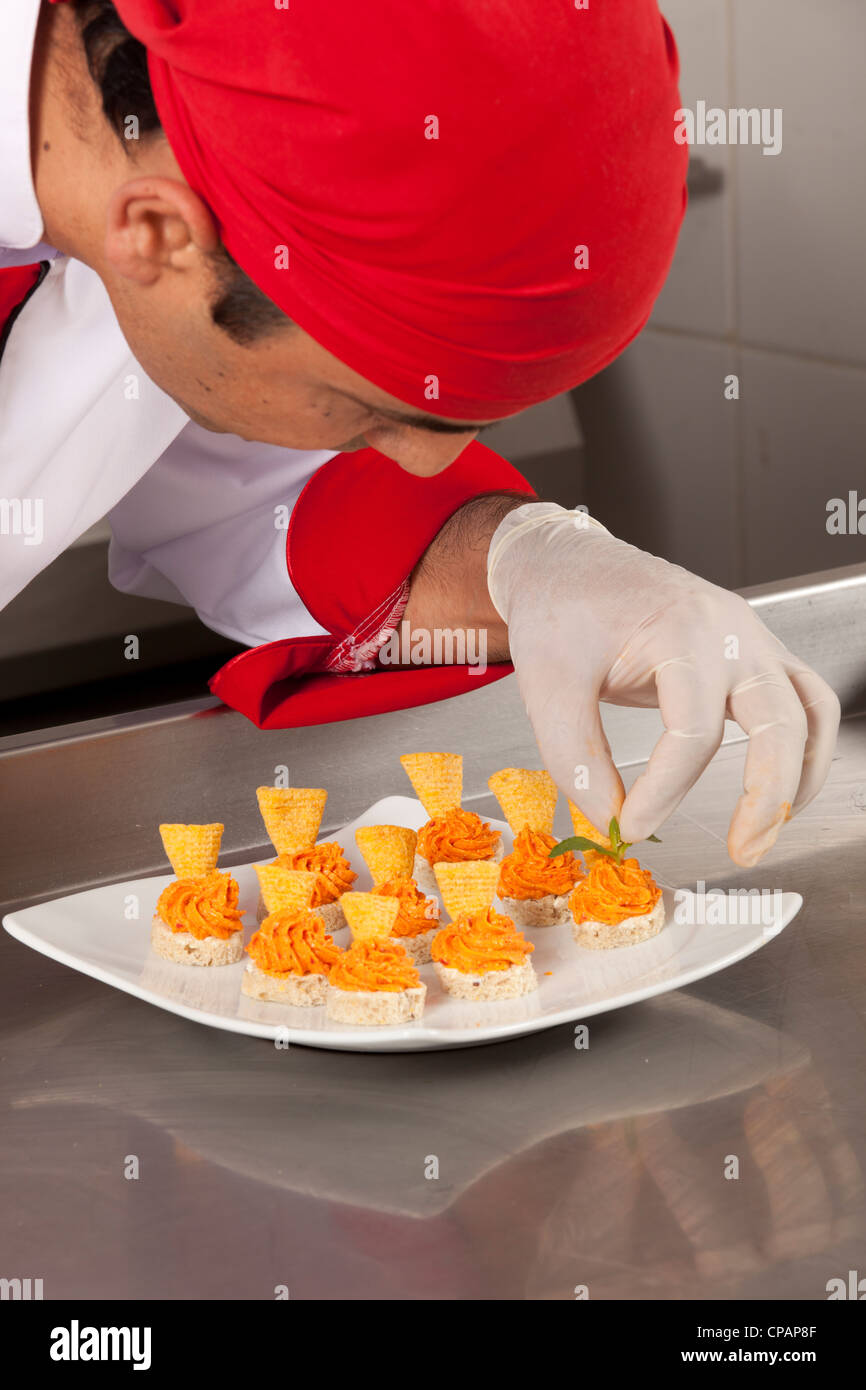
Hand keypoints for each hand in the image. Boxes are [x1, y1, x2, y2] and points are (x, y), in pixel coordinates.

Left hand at [487, 504, 840, 865]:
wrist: (567, 565)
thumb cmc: (559, 613)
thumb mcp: (548, 684)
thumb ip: (576, 758)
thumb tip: (609, 821)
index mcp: (680, 630)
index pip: (693, 730)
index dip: (665, 791)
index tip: (630, 828)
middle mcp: (730, 631)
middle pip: (778, 721)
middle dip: (765, 796)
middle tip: (738, 853)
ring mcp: (750, 638)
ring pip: (808, 712)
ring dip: (797, 778)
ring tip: (764, 833)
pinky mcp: (753, 652)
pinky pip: (803, 702)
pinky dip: (802, 750)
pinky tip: (776, 794)